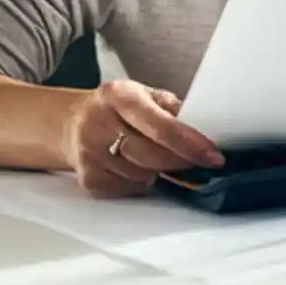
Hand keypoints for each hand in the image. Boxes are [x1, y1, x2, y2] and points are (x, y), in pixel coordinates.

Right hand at [61, 80, 223, 197]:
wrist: (71, 123)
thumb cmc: (118, 109)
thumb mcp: (144, 95)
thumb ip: (173, 109)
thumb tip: (205, 129)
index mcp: (119, 95)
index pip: (161, 126)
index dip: (191, 144)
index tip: (214, 157)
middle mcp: (99, 123)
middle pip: (153, 156)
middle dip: (181, 161)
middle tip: (198, 161)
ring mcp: (89, 153)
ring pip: (143, 176)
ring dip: (158, 171)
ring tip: (153, 155)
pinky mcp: (87, 179)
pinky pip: (129, 189)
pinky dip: (140, 182)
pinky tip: (135, 167)